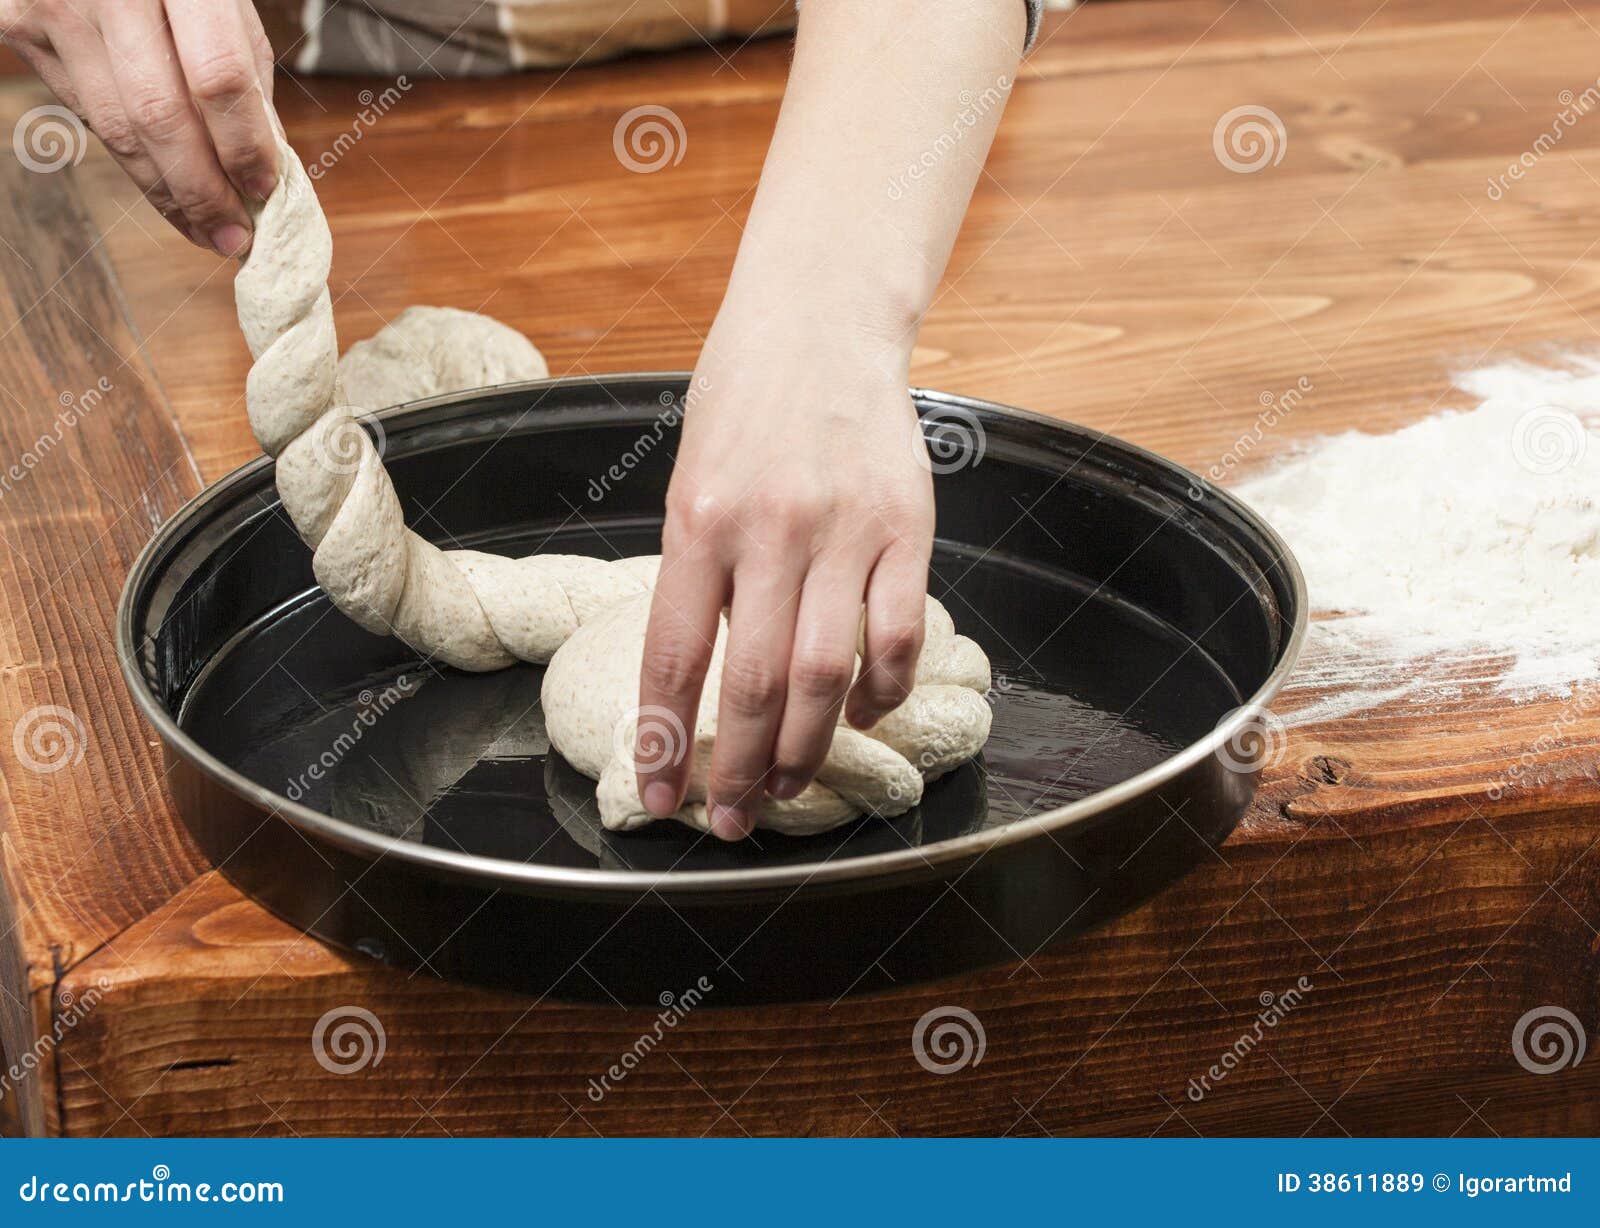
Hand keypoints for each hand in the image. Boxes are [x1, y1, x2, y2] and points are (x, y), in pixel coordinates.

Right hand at [2, 0, 277, 254]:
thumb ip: (245, 77)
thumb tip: (263, 167)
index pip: (217, 78)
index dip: (243, 145)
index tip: (265, 190)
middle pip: (160, 116)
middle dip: (203, 191)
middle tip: (236, 237)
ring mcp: (54, 7)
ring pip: (117, 130)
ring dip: (168, 194)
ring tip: (208, 228)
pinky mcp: (20, 28)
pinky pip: (88, 114)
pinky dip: (133, 158)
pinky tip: (166, 186)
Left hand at [636, 299, 933, 840]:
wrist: (822, 323)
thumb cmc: (743, 404)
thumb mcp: (691, 479)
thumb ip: (696, 574)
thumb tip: (695, 683)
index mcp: (699, 520)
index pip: (674, 657)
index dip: (665, 740)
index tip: (660, 794)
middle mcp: (772, 530)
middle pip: (756, 685)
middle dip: (740, 769)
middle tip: (730, 817)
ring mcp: (847, 531)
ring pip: (828, 675)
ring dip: (808, 749)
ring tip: (789, 787)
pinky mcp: (909, 527)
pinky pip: (897, 637)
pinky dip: (880, 691)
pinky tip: (860, 712)